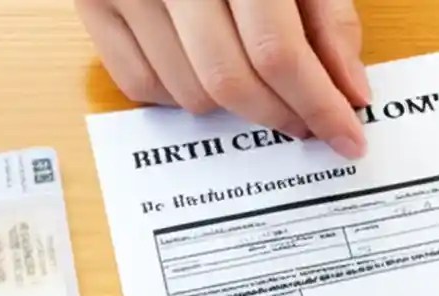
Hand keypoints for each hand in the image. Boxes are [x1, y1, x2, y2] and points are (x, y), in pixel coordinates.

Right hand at [76, 0, 369, 157]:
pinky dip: (183, 94)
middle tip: (311, 122)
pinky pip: (141, 85)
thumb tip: (349, 92)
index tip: (347, 139)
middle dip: (282, 115)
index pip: (276, 51)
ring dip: (238, 109)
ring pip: (189, 93)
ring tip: (264, 85)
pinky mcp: (90, 2)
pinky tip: (207, 69)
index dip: (318, 105)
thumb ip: (329, 19)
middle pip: (229, 81)